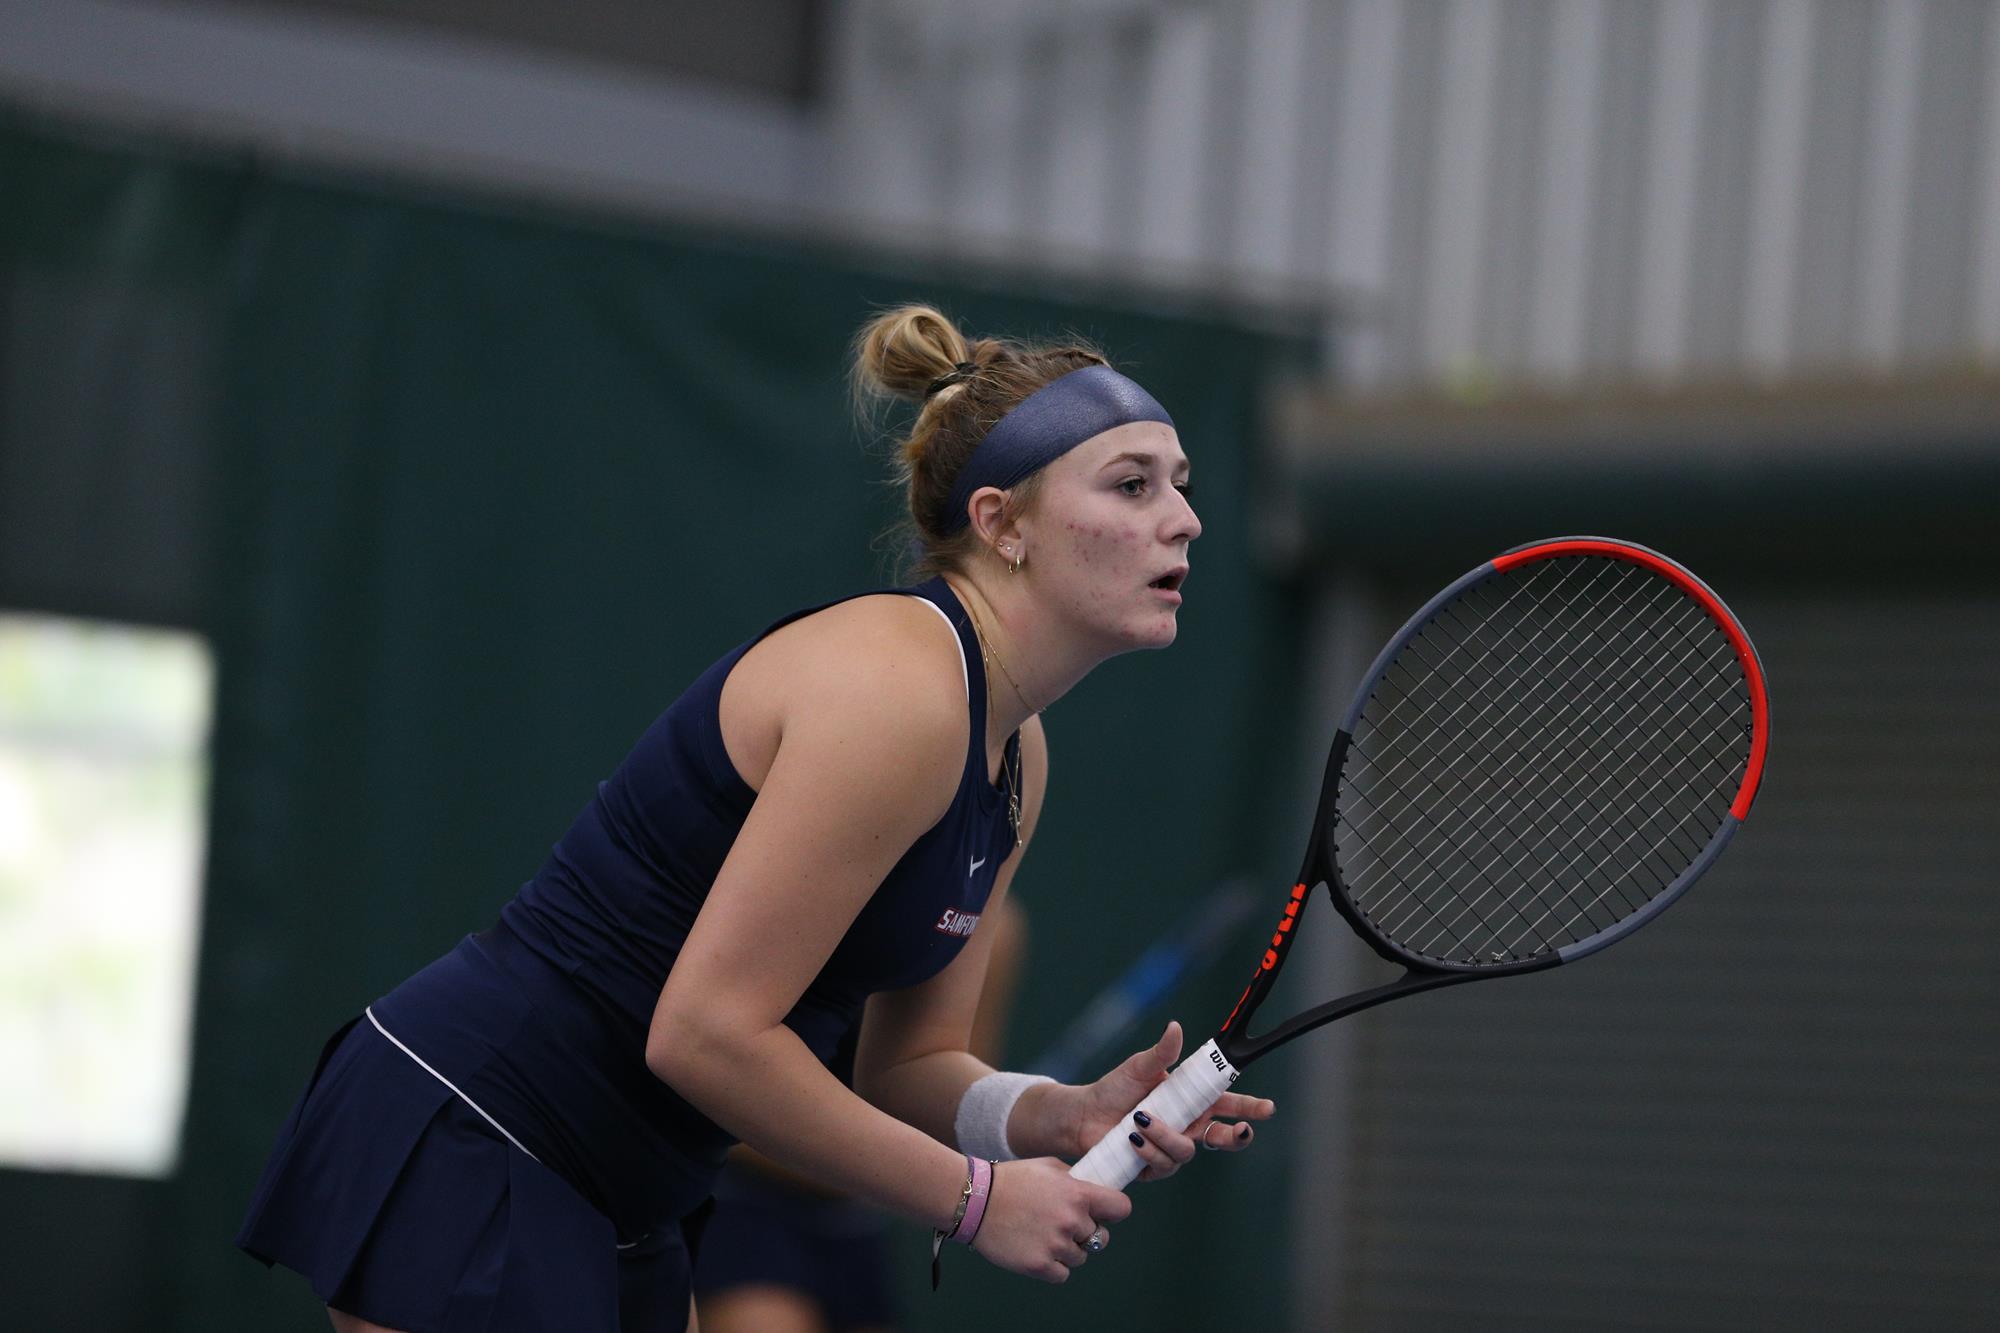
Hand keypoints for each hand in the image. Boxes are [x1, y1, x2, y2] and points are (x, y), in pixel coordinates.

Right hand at [972, 1157, 1130, 1282]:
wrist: (976, 1200)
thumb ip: (1076, 1180)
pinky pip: (1063, 1274)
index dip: (1114, 1211)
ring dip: (1067, 1250)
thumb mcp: (1049, 1167)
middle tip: (1063, 1225)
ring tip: (1044, 1235)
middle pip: (1101, 1238)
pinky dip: (1053, 1266)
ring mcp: (1056, 1245)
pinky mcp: (1039, 1266)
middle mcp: (1071, 1221)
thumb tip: (1095, 1188)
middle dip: (1086, 1233)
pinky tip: (1037, 1249)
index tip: (1103, 1212)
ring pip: (1081, 1258)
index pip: (1121, 1209)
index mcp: (1078, 1194)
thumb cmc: (1012, 1180)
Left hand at [1071, 1022, 1276, 1180]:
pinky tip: (1131, 1140)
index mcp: (1191, 1101)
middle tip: (1240, 1131)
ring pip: (1186, 1151)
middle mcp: (1187, 1126)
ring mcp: (1172, 1148)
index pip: (1228, 1105)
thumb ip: (1161, 1052)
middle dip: (1235, 1137)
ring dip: (1165, 1136)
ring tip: (1139, 1120)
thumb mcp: (1140, 1066)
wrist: (1085, 1115)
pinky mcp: (1154, 1166)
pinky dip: (1148, 1151)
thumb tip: (1175, 1027)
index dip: (1250, 1108)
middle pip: (1223, 1138)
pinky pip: (1163, 1165)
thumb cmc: (1116, 1088)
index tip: (1268, 1108)